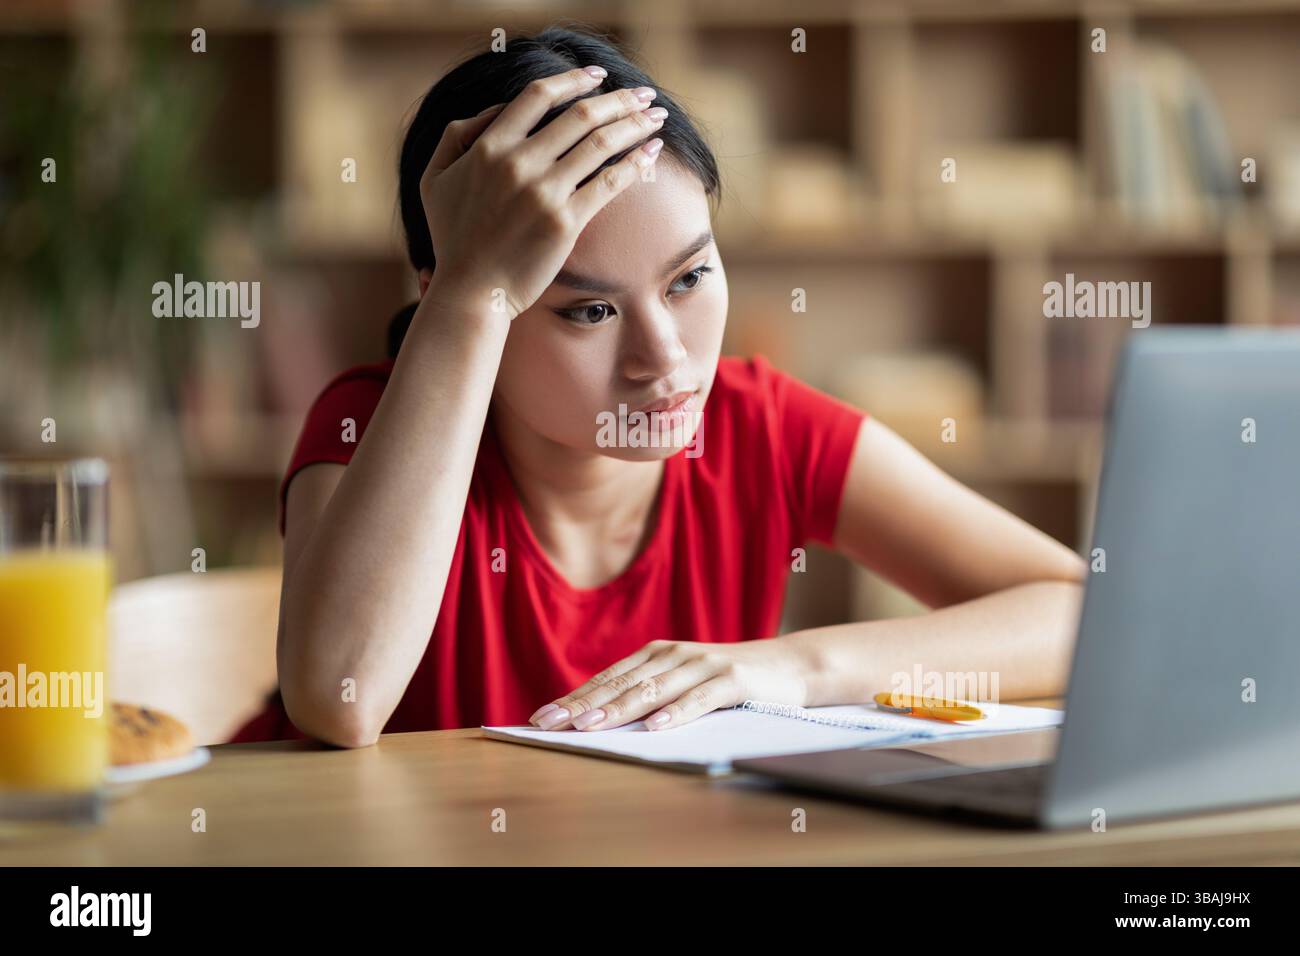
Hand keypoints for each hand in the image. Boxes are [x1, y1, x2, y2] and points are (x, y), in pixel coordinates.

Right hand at [419, 65, 665, 318]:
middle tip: (644, 93)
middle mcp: (517, 163)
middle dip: (619, 99)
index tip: (598, 75)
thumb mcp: (434, 178)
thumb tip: (495, 110)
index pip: (538, 96)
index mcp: (488, 147)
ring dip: (634, 124)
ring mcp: (543, 192)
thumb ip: (457, 135)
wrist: (472, 292)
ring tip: (656, 116)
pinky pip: (608, 181)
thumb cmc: (452, 238)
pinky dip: (635, 162)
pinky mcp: (566, 221)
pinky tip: (652, 151)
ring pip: (600, 143)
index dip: (574, 79)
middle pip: (579, 115)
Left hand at [528, 639, 812, 731]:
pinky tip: (655, 727)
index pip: (607, 678)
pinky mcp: (732, 679)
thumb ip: (647, 693)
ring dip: (620, 709)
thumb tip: (598, 720)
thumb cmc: (727, 681)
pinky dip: (676, 712)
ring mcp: (702, 664)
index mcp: (656, 654)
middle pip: (621, 683)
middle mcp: (674, 654)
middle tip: (550, 724)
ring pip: (654, 689)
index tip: (541, 718)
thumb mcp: (682, 682)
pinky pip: (699, 698)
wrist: (788, 667)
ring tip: (591, 726)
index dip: (573, 698)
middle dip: (582, 704)